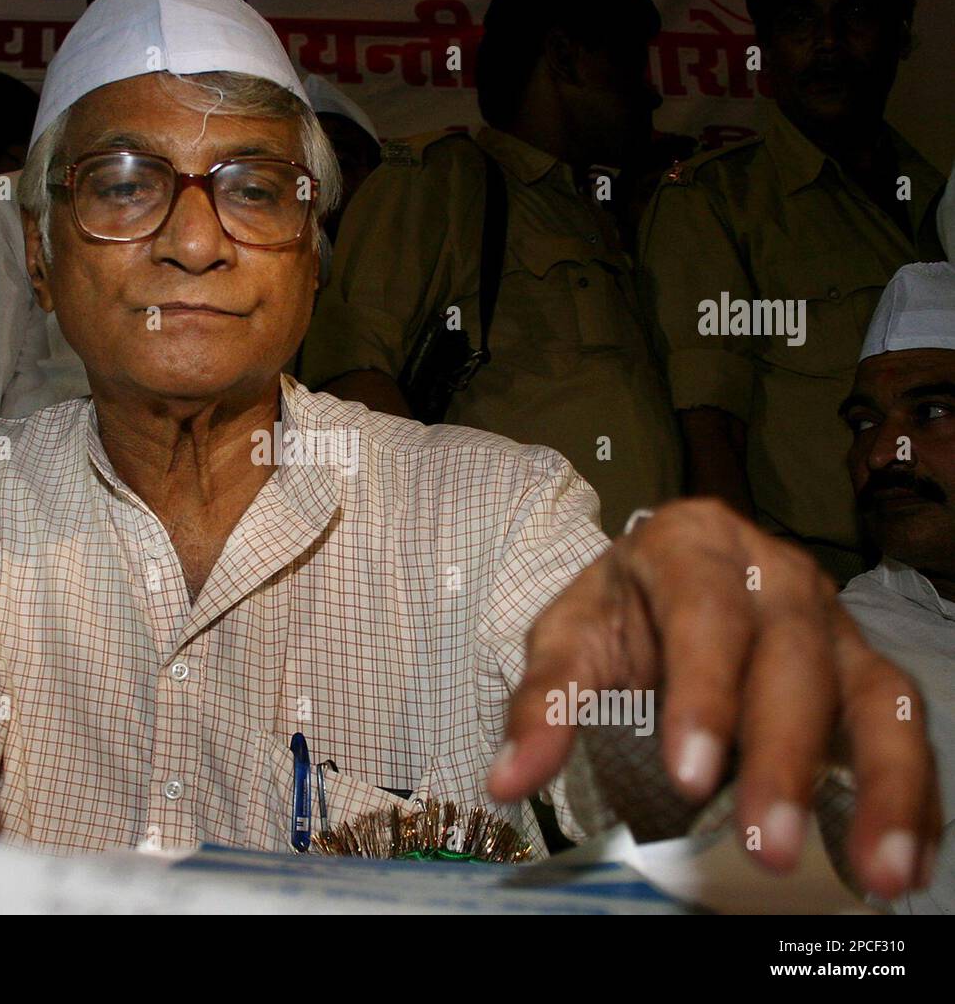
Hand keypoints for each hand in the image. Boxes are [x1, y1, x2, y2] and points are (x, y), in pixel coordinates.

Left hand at [488, 498, 941, 899]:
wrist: (656, 587)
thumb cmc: (615, 614)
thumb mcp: (567, 639)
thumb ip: (542, 703)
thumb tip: (507, 781)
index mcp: (692, 544)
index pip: (705, 612)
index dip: (704, 693)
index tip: (690, 775)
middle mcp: (776, 573)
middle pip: (793, 659)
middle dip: (783, 758)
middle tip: (768, 849)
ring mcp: (830, 622)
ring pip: (875, 694)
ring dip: (884, 786)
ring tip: (882, 872)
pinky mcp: (862, 670)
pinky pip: (901, 728)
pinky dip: (910, 795)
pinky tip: (901, 862)